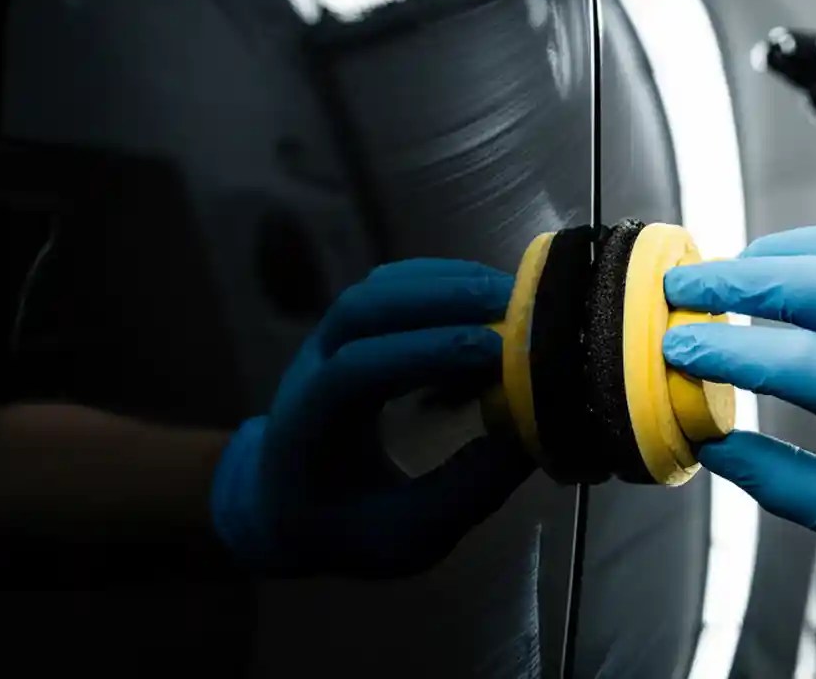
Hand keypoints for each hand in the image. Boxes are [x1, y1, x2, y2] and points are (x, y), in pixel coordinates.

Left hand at [211, 259, 531, 575]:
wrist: (283, 503)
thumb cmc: (344, 526)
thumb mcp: (407, 536)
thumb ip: (466, 491)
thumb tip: (532, 436)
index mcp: (310, 427)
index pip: (356, 370)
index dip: (426, 353)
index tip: (496, 352)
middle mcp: (310, 368)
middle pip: (363, 308)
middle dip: (441, 299)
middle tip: (516, 305)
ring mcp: (326, 338)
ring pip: (377, 287)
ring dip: (445, 282)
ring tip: (512, 294)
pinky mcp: (351, 327)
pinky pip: (391, 286)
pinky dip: (440, 280)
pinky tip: (485, 294)